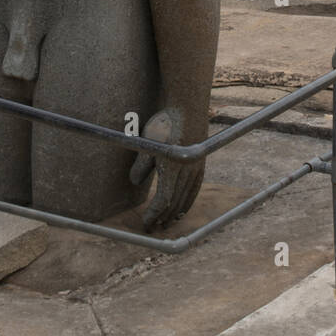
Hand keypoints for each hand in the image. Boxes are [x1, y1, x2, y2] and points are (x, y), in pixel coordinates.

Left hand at [129, 108, 204, 230]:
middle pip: (175, 203)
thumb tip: (135, 182)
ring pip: (185, 198)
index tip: (146, 222)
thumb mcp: (148, 143)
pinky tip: (182, 208)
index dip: (154, 214)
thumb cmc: (164, 124)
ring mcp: (196, 169)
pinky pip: (194, 190)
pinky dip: (187, 202)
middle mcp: (187, 172)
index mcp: (172, 169)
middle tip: (153, 228)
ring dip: (175, 213)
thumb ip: (141, 165)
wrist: (187, 107)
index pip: (163, 200)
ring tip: (167, 222)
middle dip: (163, 218)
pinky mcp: (200, 165)